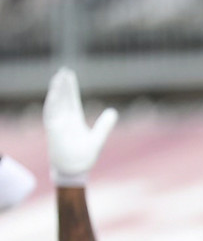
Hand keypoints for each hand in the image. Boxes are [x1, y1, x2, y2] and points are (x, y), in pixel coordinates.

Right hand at [44, 68, 117, 186]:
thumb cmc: (83, 157)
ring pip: (56, 103)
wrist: (75, 171)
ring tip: (59, 77)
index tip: (69, 74)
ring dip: (57, 91)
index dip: (71, 87)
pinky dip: (53, 103)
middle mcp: (64, 120)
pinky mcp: (53, 130)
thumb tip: (113, 111)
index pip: (72, 99)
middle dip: (64, 85)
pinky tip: (55, 93)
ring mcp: (58, 124)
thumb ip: (104, 125)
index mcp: (74, 120)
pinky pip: (51, 114)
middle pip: (64, 98)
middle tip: (64, 70)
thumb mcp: (98, 138)